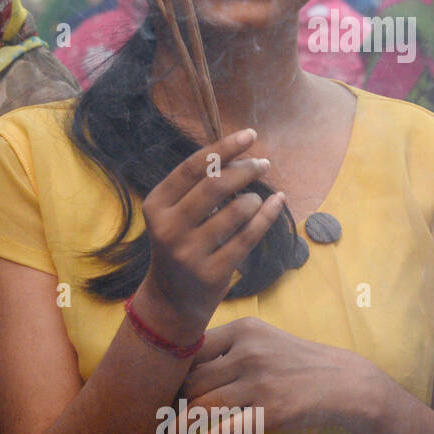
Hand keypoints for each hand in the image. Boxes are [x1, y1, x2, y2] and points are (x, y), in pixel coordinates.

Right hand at [135, 128, 286, 340]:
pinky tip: (277, 203)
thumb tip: (237, 153)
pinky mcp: (211, 273)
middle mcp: (168, 228)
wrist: (171, 298)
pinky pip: (249, 237)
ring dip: (255, 199)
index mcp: (156, 205)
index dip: (224, 148)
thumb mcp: (174, 214)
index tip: (250, 135)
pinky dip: (268, 216)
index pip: (192, 167)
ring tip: (257, 198)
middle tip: (263, 164)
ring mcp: (189, 253)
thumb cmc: (179, 244)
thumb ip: (196, 187)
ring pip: (236, 212)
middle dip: (245, 169)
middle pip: (214, 186)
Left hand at [175, 317, 377, 433]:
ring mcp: (259, 384)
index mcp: (242, 330)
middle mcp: (248, 353)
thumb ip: (225, 347)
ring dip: (179, 424)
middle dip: (173, 401)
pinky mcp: (270, 413)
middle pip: (192, 380)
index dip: (171, 371)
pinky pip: (225, 430)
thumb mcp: (262, 340)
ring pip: (202, 406)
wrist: (344, 381)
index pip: (191, 349)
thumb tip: (178, 365)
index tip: (159, 386)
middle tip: (160, 414)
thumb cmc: (294, 361)